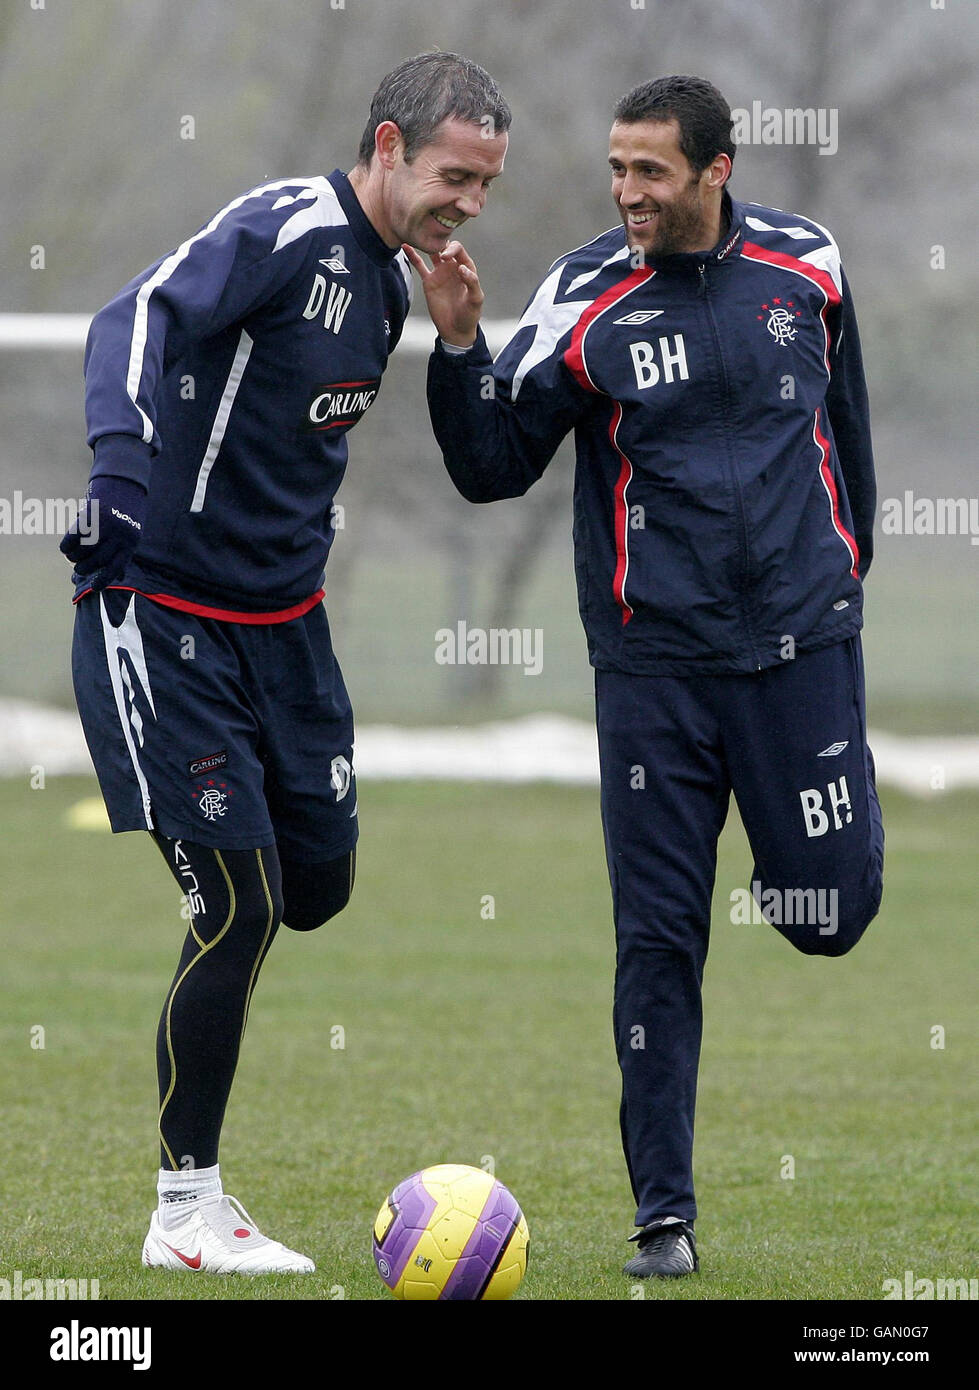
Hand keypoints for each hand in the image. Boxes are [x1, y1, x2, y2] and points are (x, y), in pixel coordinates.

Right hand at [60, 473, 146, 589]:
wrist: (125, 480)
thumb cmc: (128, 510)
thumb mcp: (131, 532)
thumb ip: (124, 553)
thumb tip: (120, 577)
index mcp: (130, 543)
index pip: (115, 568)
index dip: (103, 580)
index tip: (94, 587)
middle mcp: (119, 536)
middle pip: (97, 560)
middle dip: (85, 567)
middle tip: (78, 568)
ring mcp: (106, 525)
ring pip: (85, 550)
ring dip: (74, 557)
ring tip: (71, 557)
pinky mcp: (92, 514)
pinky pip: (75, 535)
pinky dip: (67, 544)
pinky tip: (65, 548)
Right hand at [402, 240, 483, 347]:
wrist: (455, 330)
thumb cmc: (469, 315)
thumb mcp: (475, 299)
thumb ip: (472, 282)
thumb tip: (461, 268)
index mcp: (466, 267)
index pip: (458, 249)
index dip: (451, 248)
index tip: (445, 257)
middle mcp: (452, 267)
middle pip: (444, 246)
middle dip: (437, 241)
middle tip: (430, 243)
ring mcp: (440, 273)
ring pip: (431, 253)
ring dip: (425, 244)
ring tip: (418, 237)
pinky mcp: (429, 281)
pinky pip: (419, 265)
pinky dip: (413, 256)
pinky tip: (405, 246)